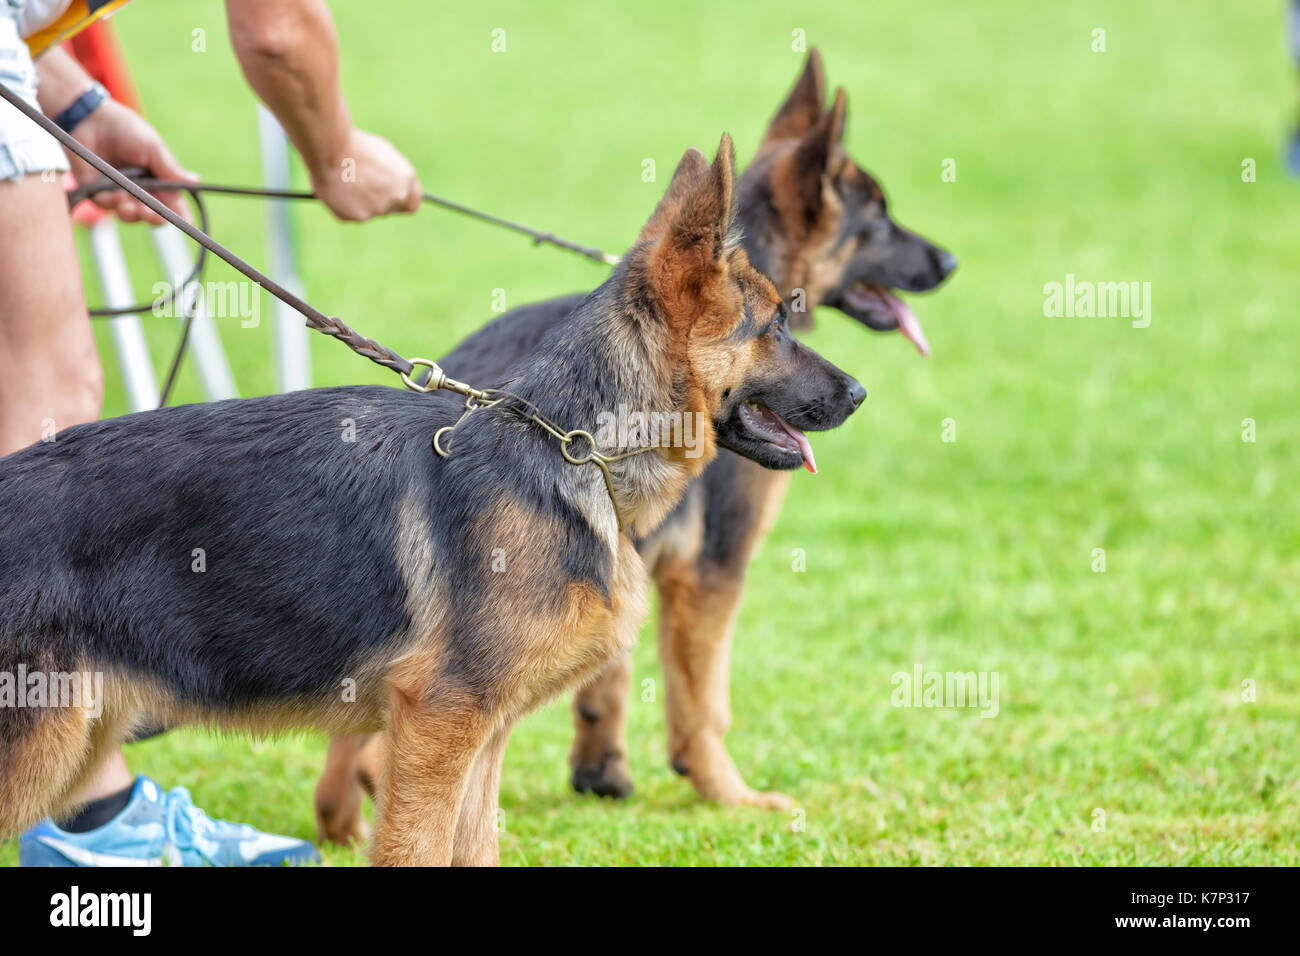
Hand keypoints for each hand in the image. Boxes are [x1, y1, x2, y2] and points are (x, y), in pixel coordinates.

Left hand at [69, 100, 197, 223]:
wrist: (88, 117)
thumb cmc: (124, 128)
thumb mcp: (153, 147)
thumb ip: (170, 169)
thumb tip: (196, 182)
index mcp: (159, 180)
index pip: (174, 205)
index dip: (180, 216)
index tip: (184, 222)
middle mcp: (141, 190)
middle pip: (153, 216)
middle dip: (154, 218)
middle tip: (150, 214)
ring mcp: (119, 192)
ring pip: (130, 216)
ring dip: (132, 213)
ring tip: (128, 204)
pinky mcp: (97, 191)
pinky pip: (106, 206)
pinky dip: (111, 202)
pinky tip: (112, 192)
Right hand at [309, 128, 420, 221]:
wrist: (330, 149)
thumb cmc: (354, 145)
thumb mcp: (382, 154)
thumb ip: (392, 174)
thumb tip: (392, 185)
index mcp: (406, 179)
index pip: (413, 203)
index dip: (401, 202)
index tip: (391, 200)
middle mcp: (397, 196)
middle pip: (391, 209)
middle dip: (378, 202)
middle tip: (361, 188)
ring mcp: (380, 208)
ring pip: (370, 212)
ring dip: (360, 202)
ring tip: (345, 182)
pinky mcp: (359, 217)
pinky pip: (352, 215)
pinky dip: (344, 206)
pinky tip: (336, 189)